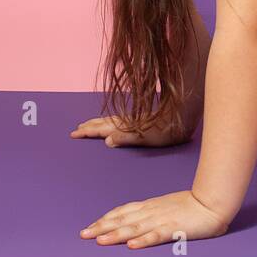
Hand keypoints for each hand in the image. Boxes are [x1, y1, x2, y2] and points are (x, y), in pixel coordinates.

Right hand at [70, 115, 190, 147]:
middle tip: (77, 128)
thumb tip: (107, 141)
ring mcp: (132, 119)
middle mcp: (126, 121)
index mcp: (124, 127)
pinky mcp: (138, 119)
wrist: (181, 116)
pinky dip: (108, 121)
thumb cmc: (165, 130)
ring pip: (109, 120)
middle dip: (89, 126)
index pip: (101, 129)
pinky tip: (110, 122)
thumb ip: (125, 138)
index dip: (88, 132)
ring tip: (87, 123)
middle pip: (103, 123)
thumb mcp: (146, 137)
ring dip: (97, 122)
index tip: (74, 133)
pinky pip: (117, 119)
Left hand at [79, 190, 230, 248]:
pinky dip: (143, 240)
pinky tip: (132, 246)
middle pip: (123, 219)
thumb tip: (137, 219)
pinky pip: (156, 236)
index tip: (91, 226)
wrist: (212, 200)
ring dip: (116, 234)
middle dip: (102, 227)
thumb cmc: (193, 204)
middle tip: (84, 235)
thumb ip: (152, 211)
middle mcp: (152, 212)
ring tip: (100, 241)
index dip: (106, 218)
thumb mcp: (167, 204)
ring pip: (134, 228)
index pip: (123, 211)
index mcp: (151, 205)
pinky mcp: (174, 229)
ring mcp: (162, 220)